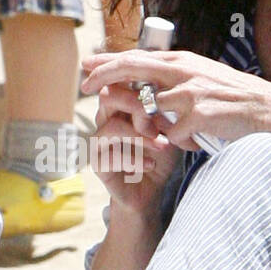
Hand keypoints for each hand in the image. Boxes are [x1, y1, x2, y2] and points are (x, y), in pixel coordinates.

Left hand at [81, 49, 270, 153]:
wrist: (267, 109)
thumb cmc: (233, 97)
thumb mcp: (201, 77)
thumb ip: (174, 77)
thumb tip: (146, 81)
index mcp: (181, 61)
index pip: (136, 56)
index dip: (108, 61)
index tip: (87, 65)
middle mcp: (182, 71)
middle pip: (132, 68)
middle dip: (105, 76)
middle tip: (84, 87)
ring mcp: (189, 92)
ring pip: (152, 110)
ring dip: (154, 127)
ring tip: (168, 135)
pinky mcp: (198, 115)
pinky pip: (174, 135)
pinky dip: (180, 143)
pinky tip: (195, 142)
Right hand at [90, 83, 181, 217]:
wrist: (151, 189)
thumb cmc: (159, 154)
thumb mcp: (168, 127)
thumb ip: (165, 107)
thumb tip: (173, 90)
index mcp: (119, 104)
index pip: (120, 79)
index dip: (140, 84)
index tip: (168, 98)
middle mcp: (105, 118)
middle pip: (109, 95)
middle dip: (138, 106)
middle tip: (163, 121)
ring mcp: (99, 140)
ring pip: (112, 126)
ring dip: (140, 136)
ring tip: (162, 145)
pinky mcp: (98, 163)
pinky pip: (112, 155)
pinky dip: (135, 159)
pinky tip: (151, 164)